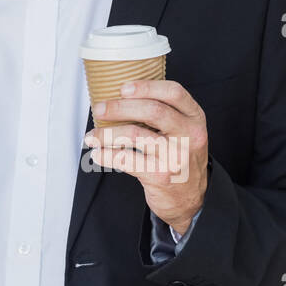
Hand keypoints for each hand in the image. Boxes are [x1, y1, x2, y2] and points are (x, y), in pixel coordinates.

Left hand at [83, 79, 208, 233]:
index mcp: (194, 119)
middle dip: (119, 107)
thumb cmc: (179, 158)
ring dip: (106, 133)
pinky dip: (106, 155)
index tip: (123, 87)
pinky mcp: (160, 175)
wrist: (191, 200)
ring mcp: (175, 157)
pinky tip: (98, 154)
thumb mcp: (183, 132)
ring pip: (135, 135)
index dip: (146, 86)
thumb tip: (119, 97)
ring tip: (92, 135)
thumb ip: (164, 114)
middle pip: (152, 111)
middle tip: (99, 109)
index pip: (174, 93)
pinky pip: (126, 159)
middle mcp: (189, 136)